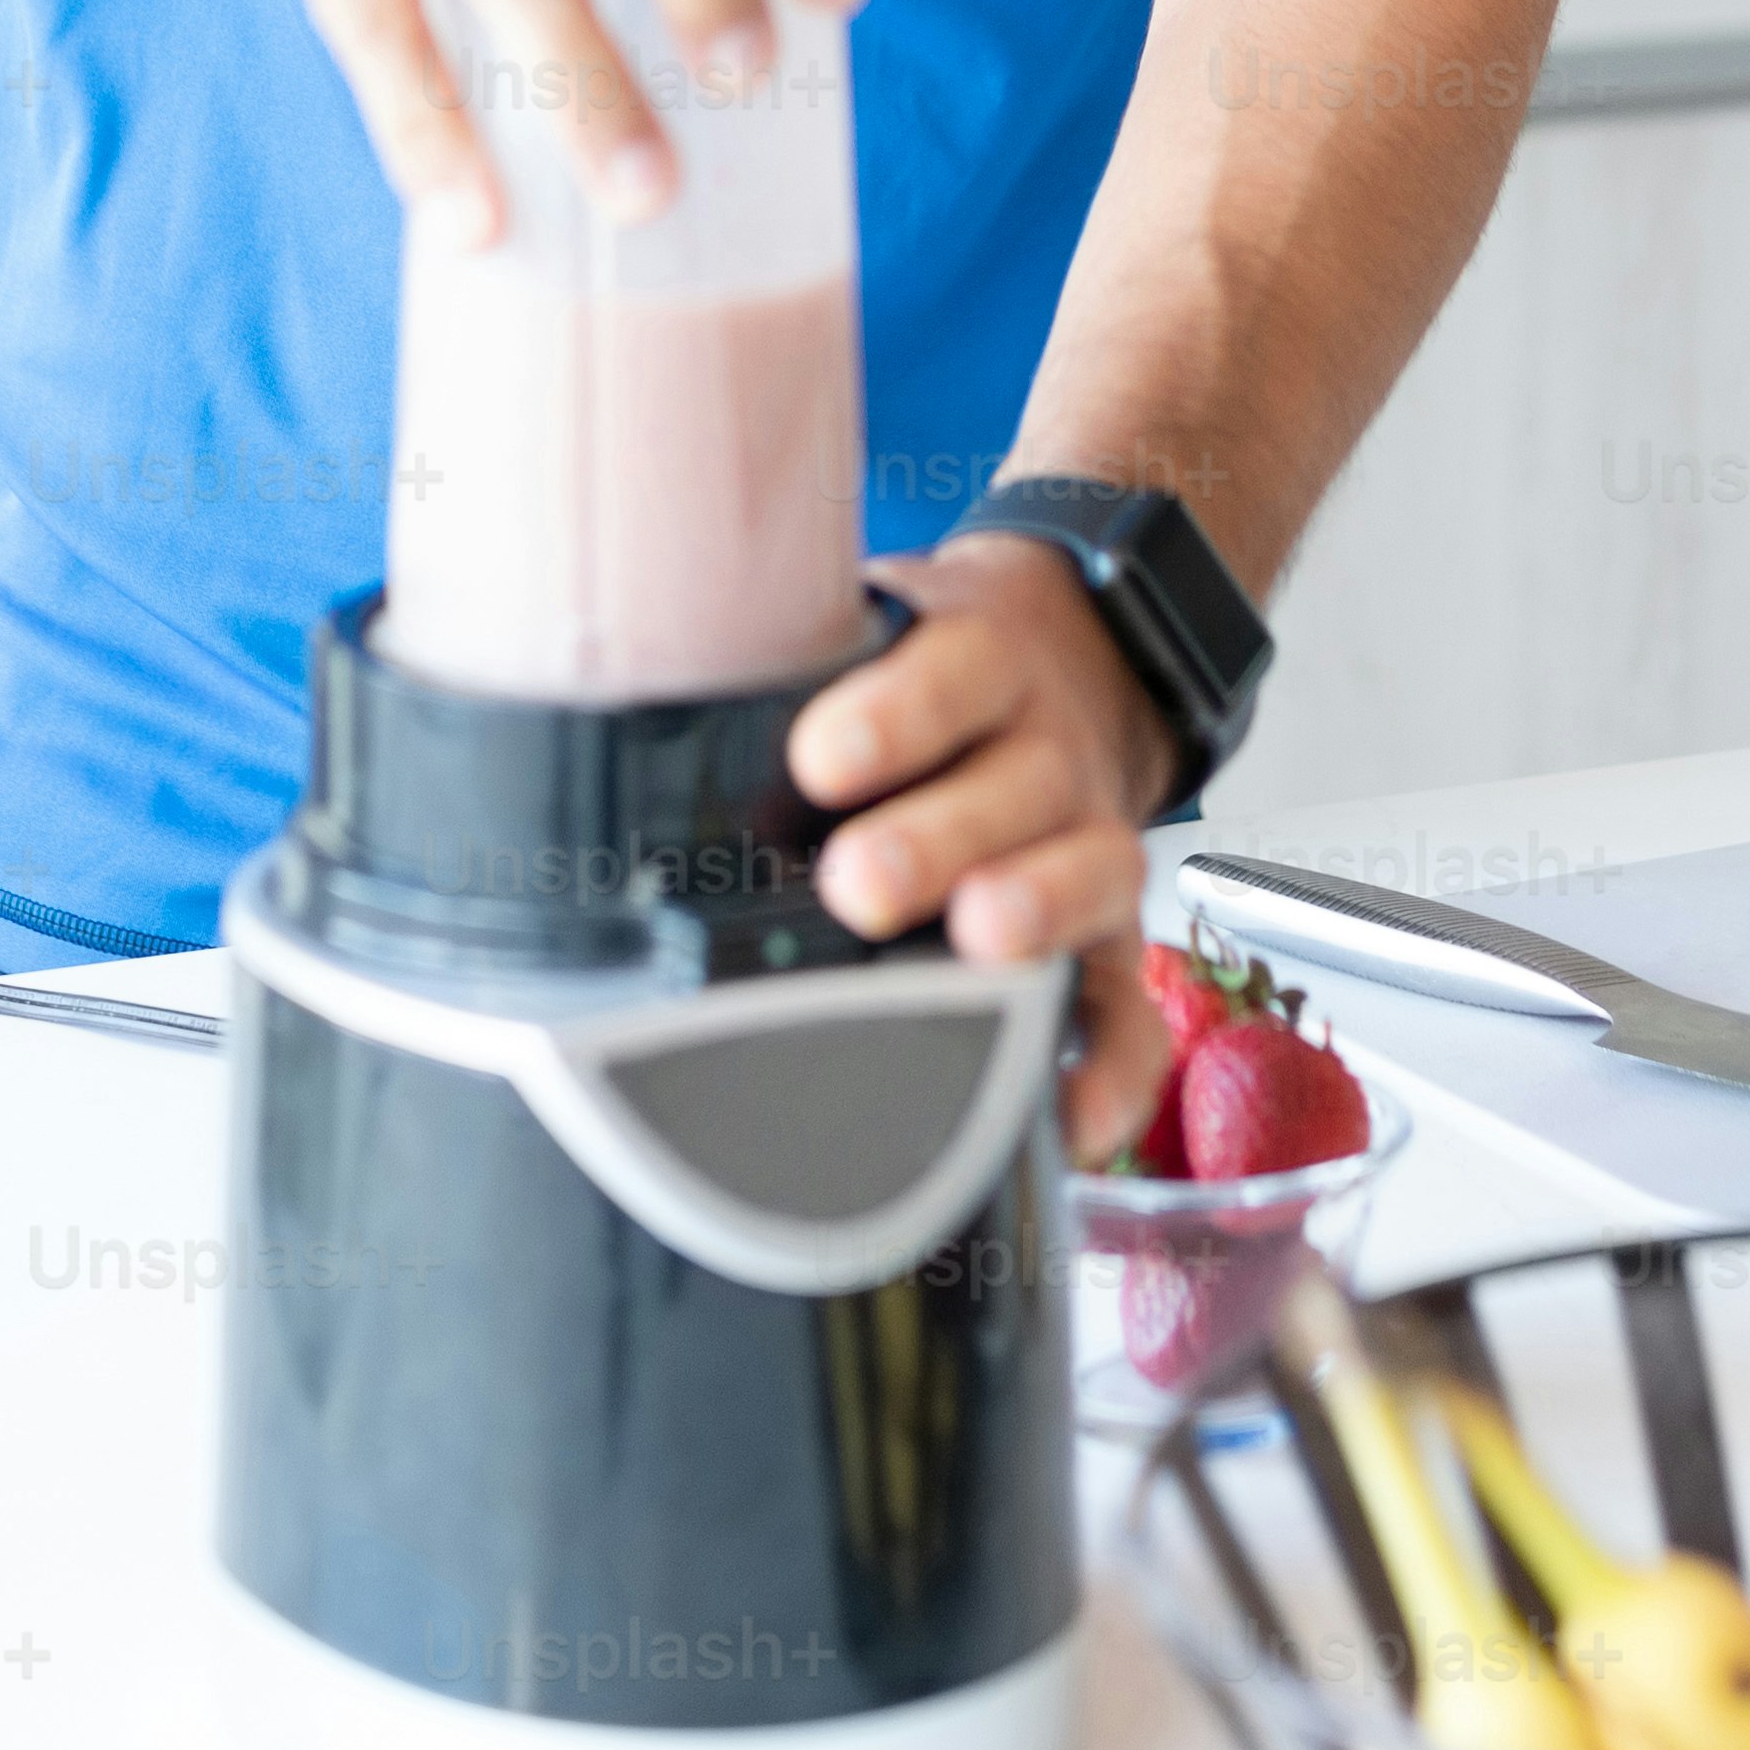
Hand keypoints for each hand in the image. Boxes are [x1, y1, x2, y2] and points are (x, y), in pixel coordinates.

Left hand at [794, 533, 1178, 1162]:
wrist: (1082, 652)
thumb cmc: (928, 674)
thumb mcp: (870, 630)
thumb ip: (779, 667)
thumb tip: (619, 718)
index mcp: (979, 663)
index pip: (952, 671)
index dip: (895, 714)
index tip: (820, 758)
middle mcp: (1043, 751)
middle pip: (1017, 783)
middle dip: (939, 837)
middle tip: (859, 885)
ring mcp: (1089, 841)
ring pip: (1090, 872)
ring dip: (1034, 914)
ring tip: (979, 950)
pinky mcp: (1114, 937)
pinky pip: (1131, 1006)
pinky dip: (1111, 1070)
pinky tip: (1067, 1118)